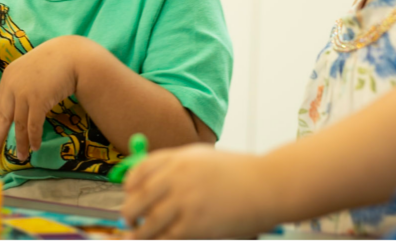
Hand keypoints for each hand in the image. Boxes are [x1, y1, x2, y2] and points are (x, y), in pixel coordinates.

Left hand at [0, 35, 90, 161]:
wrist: (72, 55)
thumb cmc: (54, 63)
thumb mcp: (31, 71)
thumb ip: (20, 85)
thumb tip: (15, 106)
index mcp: (8, 77)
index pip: (0, 106)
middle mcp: (12, 85)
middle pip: (2, 117)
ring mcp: (24, 93)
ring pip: (19, 125)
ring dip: (21, 142)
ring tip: (22, 156)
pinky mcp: (38, 100)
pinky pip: (33, 125)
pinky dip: (34, 138)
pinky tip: (35, 146)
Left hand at [121, 145, 271, 240]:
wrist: (267, 186)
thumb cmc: (238, 172)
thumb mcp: (203, 158)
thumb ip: (176, 166)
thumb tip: (150, 182)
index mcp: (178, 158)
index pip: (138, 171)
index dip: (129, 185)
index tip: (129, 194)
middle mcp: (177, 177)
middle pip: (137, 198)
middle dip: (128, 212)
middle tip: (128, 219)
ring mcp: (185, 201)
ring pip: (147, 222)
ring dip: (138, 232)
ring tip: (135, 236)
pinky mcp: (195, 225)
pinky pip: (166, 237)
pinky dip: (159, 241)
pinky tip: (159, 241)